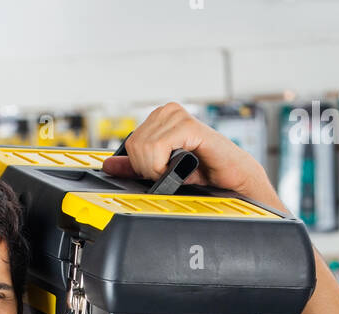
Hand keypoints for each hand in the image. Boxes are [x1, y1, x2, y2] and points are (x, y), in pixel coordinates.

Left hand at [101, 102, 277, 205]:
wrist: (230, 176)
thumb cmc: (202, 171)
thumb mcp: (160, 170)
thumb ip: (134, 166)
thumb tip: (109, 165)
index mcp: (158, 119)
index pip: (129, 145)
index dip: (142, 166)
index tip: (162, 171)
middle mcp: (166, 112)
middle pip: (134, 147)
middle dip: (149, 169)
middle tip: (172, 171)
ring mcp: (177, 115)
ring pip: (145, 148)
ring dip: (159, 168)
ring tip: (178, 168)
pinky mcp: (188, 124)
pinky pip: (159, 147)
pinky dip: (165, 165)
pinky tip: (182, 165)